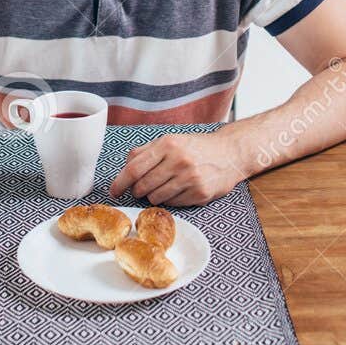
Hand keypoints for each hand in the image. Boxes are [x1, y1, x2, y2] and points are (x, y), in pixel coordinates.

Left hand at [108, 133, 247, 205]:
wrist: (230, 153)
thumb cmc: (197, 147)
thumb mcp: (171, 140)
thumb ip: (146, 151)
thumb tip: (125, 165)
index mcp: (168, 145)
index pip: (134, 168)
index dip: (120, 182)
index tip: (114, 191)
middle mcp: (179, 161)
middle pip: (142, 186)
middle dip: (137, 191)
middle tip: (142, 189)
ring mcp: (190, 178)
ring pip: (156, 198)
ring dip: (153, 196)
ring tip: (164, 187)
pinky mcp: (200, 193)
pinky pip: (173, 204)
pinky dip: (170, 200)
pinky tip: (178, 190)